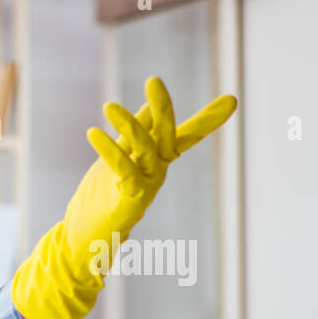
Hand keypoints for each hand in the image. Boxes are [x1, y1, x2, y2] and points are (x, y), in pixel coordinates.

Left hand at [66, 76, 236, 269]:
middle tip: (154, 80)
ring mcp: (146, 186)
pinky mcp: (129, 200)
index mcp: (158, 161)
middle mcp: (157, 172)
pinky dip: (110, 150)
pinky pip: (123, 170)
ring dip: (129, 125)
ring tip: (109, 107)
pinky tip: (94, 133)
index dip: (207, 119)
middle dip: (163, 108)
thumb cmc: (101, 198)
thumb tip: (149, 106)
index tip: (232, 101)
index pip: (185, 135)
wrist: (84, 238)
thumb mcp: (120, 156)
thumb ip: (136, 134)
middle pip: (167, 135)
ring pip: (145, 149)